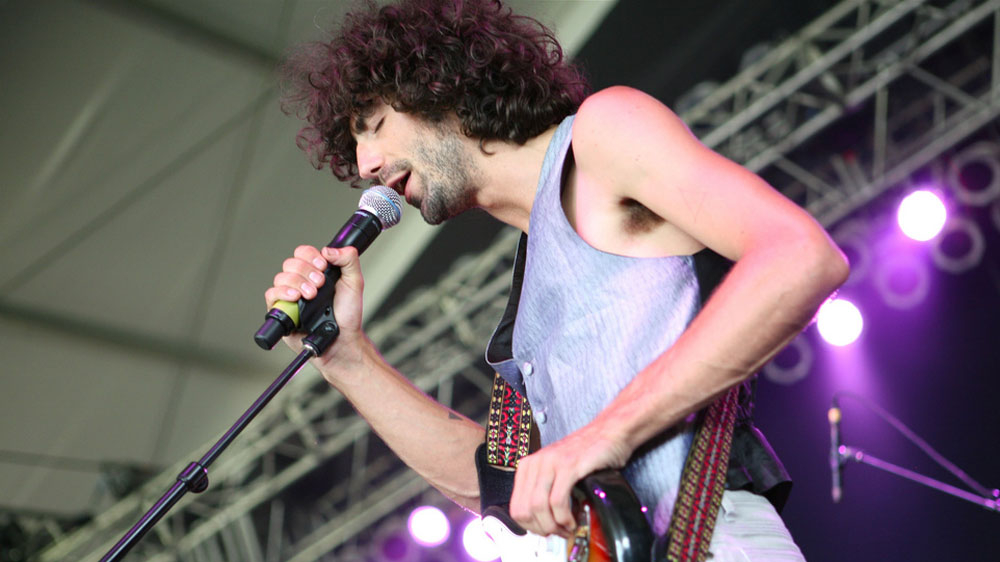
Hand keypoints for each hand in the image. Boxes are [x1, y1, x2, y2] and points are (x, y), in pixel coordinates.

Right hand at [263, 245, 367, 372]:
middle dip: (306, 272)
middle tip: (320, 285)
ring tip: (311, 295)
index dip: (311, 256)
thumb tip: (328, 249)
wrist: (341, 340)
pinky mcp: (281, 310)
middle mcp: (301, 281)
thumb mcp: (354, 283)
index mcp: (316, 272)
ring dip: (297, 282)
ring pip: (281, 277)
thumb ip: (348, 260)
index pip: (304, 253)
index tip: (323, 266)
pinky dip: (282, 293)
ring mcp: (290, 295)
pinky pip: (272, 295)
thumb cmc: (347, 315)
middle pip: (291, 263)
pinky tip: (295, 297)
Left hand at [508, 422, 630, 537]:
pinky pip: (557, 500)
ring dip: (554, 525)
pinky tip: (572, 519)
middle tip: (558, 532)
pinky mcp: (569, 466)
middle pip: (525, 510)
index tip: (545, 531)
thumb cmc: (587, 452)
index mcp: (529, 465)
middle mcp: (536, 463)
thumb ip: (544, 490)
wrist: (610, 431)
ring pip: (538, 507)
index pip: (515, 508)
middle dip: (542, 529)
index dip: (530, 527)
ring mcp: (551, 463)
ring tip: (567, 527)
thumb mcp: (557, 470)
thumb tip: (540, 521)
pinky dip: (564, 517)